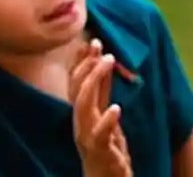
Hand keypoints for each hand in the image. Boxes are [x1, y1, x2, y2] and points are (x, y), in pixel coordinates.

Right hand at [70, 39, 132, 176]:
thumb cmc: (105, 145)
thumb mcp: (105, 113)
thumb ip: (104, 91)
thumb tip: (104, 60)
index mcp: (83, 114)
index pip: (76, 83)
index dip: (80, 62)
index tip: (90, 41)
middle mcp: (81, 123)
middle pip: (77, 91)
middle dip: (86, 66)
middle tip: (100, 45)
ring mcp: (88, 137)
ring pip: (83, 108)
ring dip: (94, 82)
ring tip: (108, 62)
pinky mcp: (101, 151)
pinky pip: (100, 135)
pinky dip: (107, 120)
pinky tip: (116, 108)